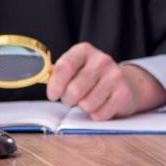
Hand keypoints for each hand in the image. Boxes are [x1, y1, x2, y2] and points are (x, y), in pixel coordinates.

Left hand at [45, 42, 165, 119]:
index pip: (65, 67)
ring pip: (87, 104)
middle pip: (74, 90)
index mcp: (84, 51)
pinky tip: (101, 105)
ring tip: (88, 100)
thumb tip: (39, 76)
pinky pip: (100, 114)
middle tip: (71, 99)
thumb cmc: (92, 77)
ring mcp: (115, 76)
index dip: (55, 85)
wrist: (126, 82)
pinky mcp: (123, 94)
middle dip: (68, 100)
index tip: (52, 95)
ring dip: (84, 108)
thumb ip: (58, 72)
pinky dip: (96, 114)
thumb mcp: (76, 68)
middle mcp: (102, 60)